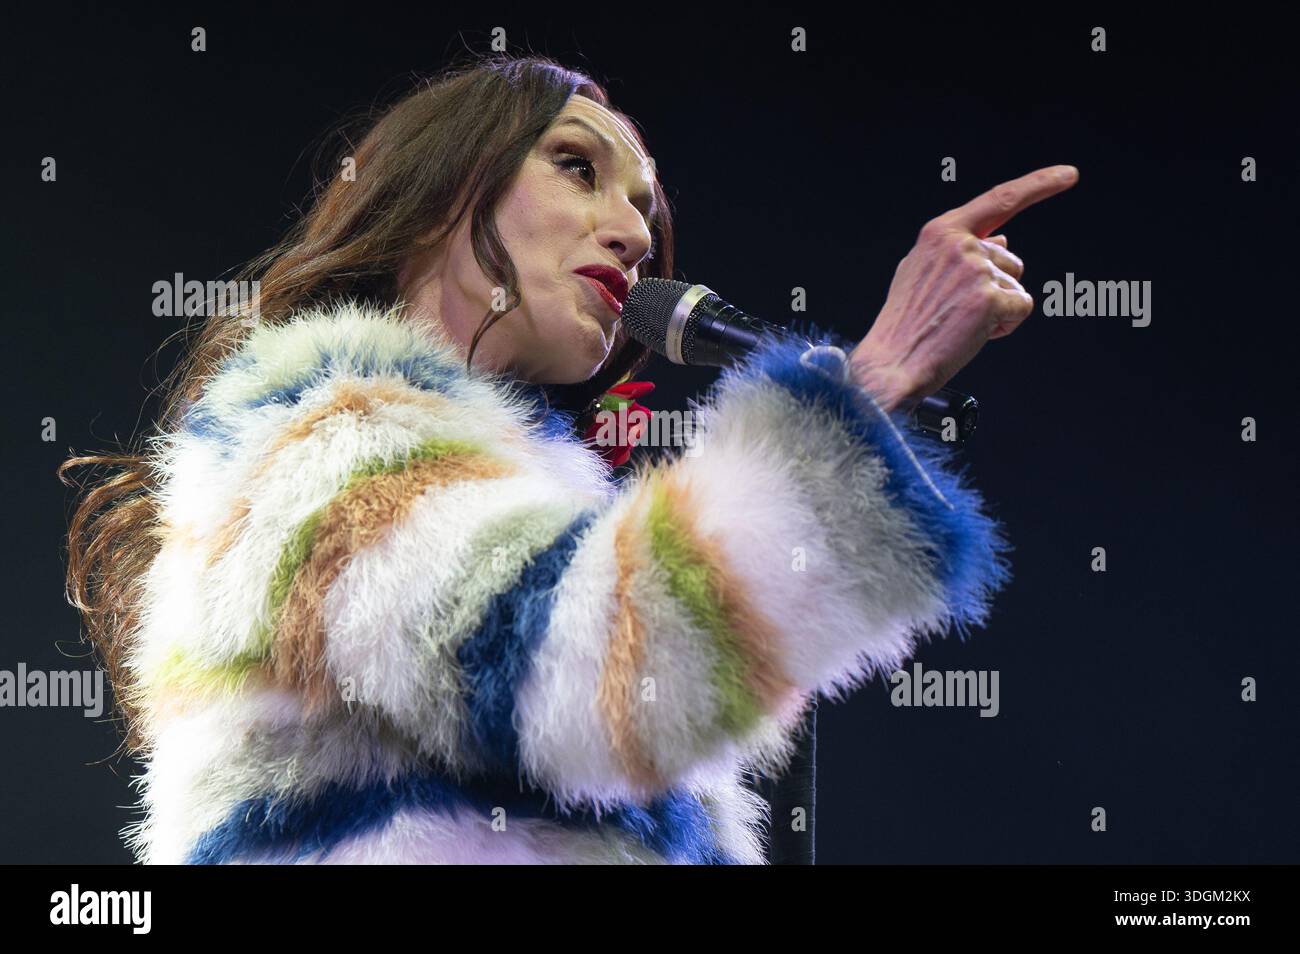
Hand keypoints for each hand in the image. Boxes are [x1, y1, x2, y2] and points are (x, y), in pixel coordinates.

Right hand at [848, 165, 1078, 412]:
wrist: (892, 362)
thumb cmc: (904, 323)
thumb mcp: (920, 272)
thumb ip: (959, 250)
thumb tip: (1000, 239)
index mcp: (940, 232)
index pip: (1000, 200)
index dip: (1039, 184)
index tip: (1068, 175)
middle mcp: (960, 245)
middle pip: (1010, 260)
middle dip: (996, 287)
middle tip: (959, 310)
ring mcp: (976, 270)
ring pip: (1016, 286)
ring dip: (999, 309)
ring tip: (961, 323)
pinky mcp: (990, 299)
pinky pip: (1021, 308)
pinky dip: (1006, 325)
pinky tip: (976, 333)